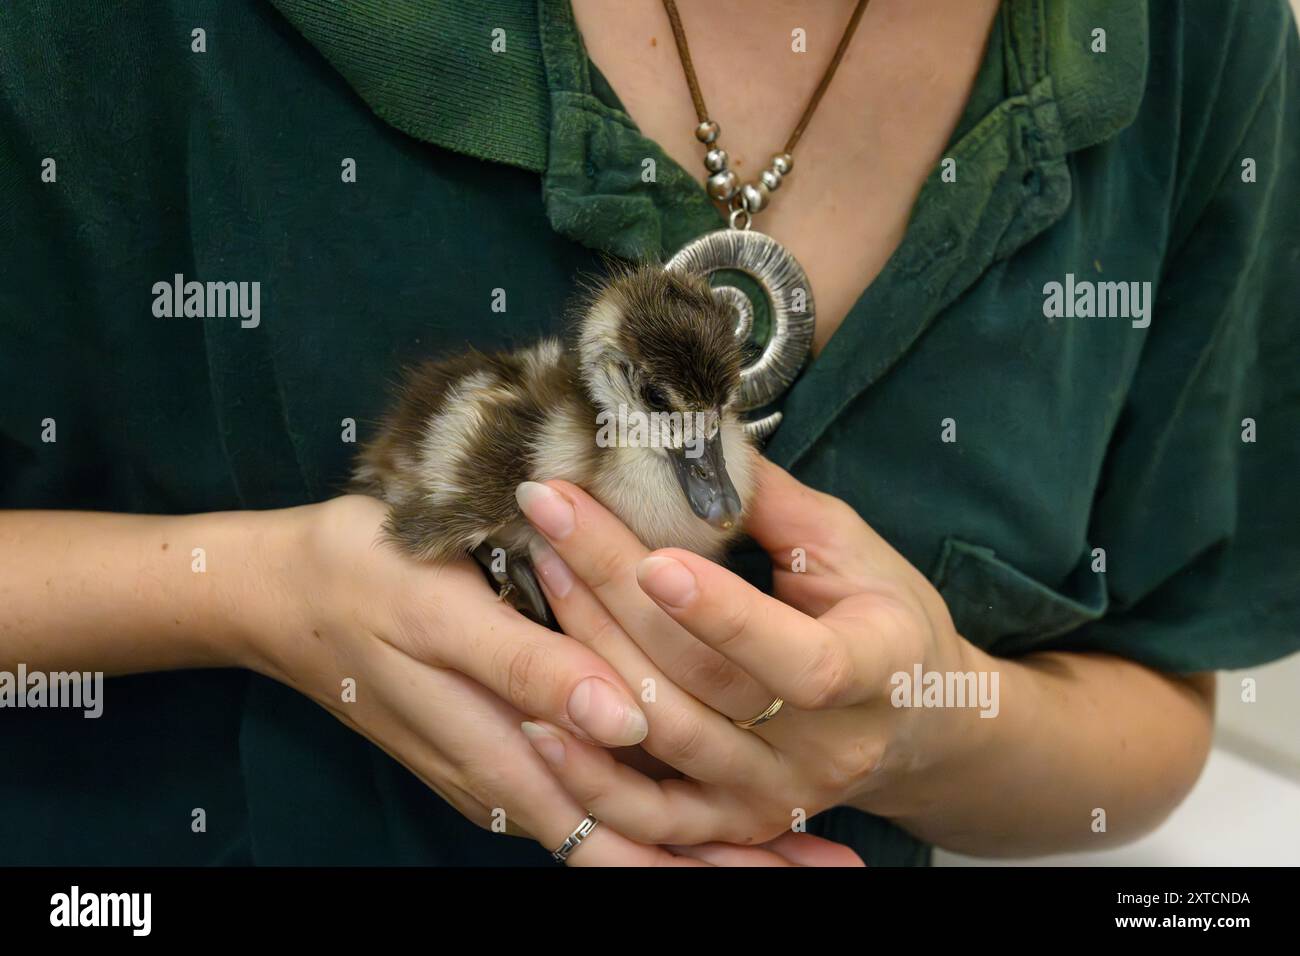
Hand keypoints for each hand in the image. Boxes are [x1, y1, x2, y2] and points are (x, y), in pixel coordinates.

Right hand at [238, 494, 864, 864]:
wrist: (283, 594)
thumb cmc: (363, 581)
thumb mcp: (439, 611)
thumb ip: (526, 669)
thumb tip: (620, 721)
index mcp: (503, 755)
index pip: (622, 837)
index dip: (709, 856)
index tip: (797, 859)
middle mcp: (513, 784)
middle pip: (635, 850)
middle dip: (728, 864)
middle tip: (830, 864)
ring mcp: (507, 771)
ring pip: (620, 829)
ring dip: (702, 842)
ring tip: (794, 845)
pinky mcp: (501, 747)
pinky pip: (591, 796)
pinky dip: (652, 807)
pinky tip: (697, 797)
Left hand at [514, 457, 980, 845]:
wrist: (912, 719)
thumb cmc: (880, 613)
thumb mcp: (851, 547)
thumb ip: (773, 505)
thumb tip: (685, 439)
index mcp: (878, 672)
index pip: (804, 662)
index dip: (726, 617)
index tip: (654, 558)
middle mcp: (826, 750)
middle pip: (705, 686)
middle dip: (616, 591)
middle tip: (554, 514)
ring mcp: (775, 796)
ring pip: (664, 740)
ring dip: (588, 655)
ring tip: (541, 571)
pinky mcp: (732, 824)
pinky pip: (649, 819)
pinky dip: (589, 777)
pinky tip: (534, 721)